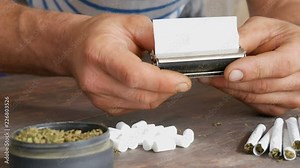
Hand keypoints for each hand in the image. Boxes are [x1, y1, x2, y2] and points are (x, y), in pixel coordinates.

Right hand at [66, 14, 190, 114]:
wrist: (77, 48)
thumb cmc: (101, 35)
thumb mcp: (129, 24)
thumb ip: (154, 36)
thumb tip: (175, 51)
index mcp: (101, 54)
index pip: (134, 75)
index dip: (162, 82)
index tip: (183, 81)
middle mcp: (96, 80)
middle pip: (142, 94)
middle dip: (168, 89)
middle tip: (178, 77)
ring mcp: (98, 97)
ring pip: (143, 104)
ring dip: (160, 94)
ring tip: (161, 78)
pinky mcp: (104, 106)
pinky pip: (137, 108)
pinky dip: (149, 98)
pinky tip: (147, 85)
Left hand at [199, 16, 299, 115]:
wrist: (286, 48)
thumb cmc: (277, 37)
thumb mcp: (263, 27)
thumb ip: (246, 36)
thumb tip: (227, 50)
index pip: (278, 66)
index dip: (251, 71)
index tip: (228, 72)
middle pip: (261, 86)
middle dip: (229, 81)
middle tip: (208, 74)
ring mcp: (293, 96)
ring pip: (254, 97)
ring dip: (229, 89)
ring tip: (213, 78)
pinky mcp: (280, 107)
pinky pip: (253, 104)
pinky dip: (237, 95)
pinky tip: (228, 85)